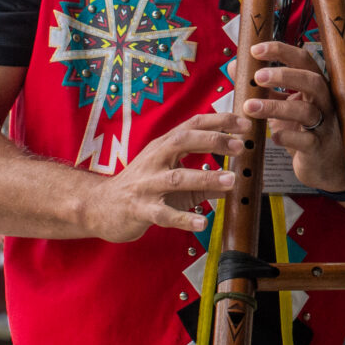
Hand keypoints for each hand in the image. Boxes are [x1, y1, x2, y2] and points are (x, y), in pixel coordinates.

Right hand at [87, 114, 247, 242]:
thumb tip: (232, 182)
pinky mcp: (140, 210)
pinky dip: (184, 218)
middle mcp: (155, 160)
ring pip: (177, 178)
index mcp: (163, 147)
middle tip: (240, 146)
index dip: (219, 122)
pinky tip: (202, 222)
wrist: (100, 206)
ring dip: (205, 177)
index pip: (193, 125)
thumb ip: (202, 181)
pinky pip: (164, 214)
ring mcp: (147, 185)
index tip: (244, 125)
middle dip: (213, 141)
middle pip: (183, 142)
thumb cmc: (140, 188)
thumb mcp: (172, 177)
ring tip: (230, 181)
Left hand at [246, 40, 344, 191]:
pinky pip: (306, 141)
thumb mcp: (280, 104)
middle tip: (258, 76)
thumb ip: (261, 86)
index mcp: (314, 86)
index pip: (302, 60)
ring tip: (249, 107)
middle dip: (284, 76)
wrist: (324, 165)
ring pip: (306, 111)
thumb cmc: (301, 130)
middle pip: (312, 81)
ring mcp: (324, 125)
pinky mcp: (319, 147)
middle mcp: (324, 102)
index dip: (281, 51)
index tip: (255, 50)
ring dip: (276, 107)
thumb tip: (235, 66)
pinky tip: (273, 137)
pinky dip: (288, 138)